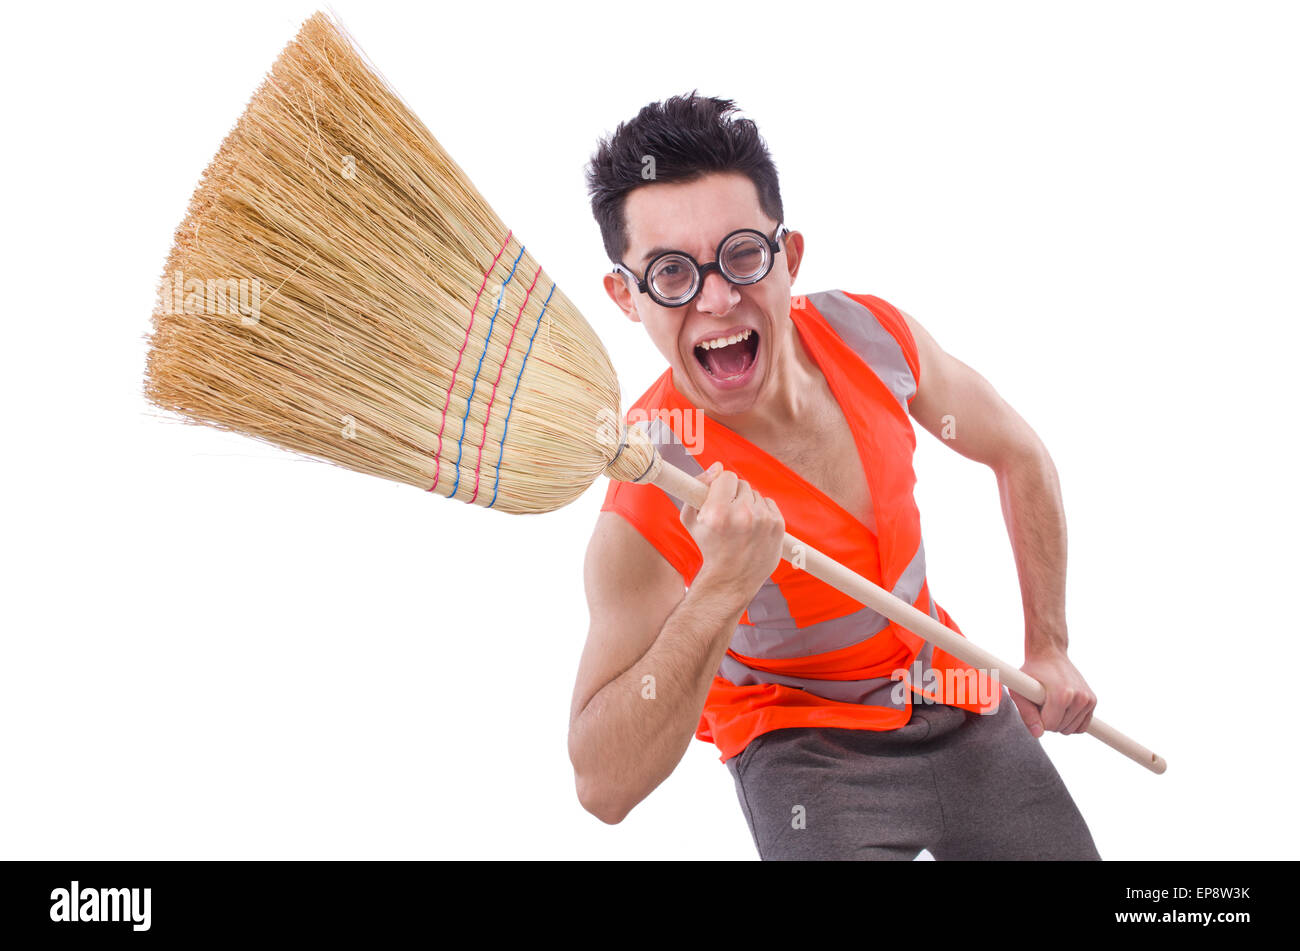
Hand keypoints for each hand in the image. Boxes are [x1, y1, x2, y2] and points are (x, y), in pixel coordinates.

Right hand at [680, 461, 784, 608]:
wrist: (731, 580)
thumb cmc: (708, 548)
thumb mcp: (690, 519)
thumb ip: (697, 487)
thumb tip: (716, 467)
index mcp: (718, 512)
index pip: (726, 476)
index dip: (721, 485)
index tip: (719, 496)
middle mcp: (742, 515)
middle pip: (742, 484)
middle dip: (734, 495)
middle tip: (729, 514)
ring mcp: (763, 520)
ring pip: (755, 494)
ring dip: (747, 504)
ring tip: (741, 525)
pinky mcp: (778, 526)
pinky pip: (769, 504)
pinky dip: (761, 512)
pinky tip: (753, 528)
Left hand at [1009, 647, 1096, 737]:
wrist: (1050, 654)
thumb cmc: (1032, 672)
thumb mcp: (1020, 691)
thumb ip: (1027, 714)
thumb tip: (1038, 734)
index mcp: (1062, 695)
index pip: (1049, 726)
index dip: (1038, 719)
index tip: (1035, 705)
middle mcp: (1079, 697)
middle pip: (1061, 728)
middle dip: (1049, 720)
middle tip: (1043, 701)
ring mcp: (1088, 699)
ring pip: (1072, 729)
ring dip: (1060, 721)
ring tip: (1052, 701)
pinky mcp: (1093, 701)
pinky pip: (1082, 726)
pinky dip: (1071, 722)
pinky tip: (1063, 708)